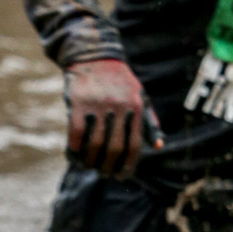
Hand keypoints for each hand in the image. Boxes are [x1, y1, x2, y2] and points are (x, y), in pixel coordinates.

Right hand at [65, 58, 160, 177]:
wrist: (95, 55)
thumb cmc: (120, 81)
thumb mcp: (140, 96)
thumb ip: (149, 121)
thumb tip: (158, 146)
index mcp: (136, 108)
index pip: (135, 145)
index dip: (129, 164)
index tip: (122, 177)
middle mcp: (119, 108)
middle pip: (115, 147)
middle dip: (109, 166)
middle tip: (103, 174)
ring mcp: (98, 105)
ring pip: (95, 142)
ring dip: (91, 160)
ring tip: (88, 167)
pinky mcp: (79, 102)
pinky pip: (76, 131)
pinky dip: (75, 146)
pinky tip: (74, 154)